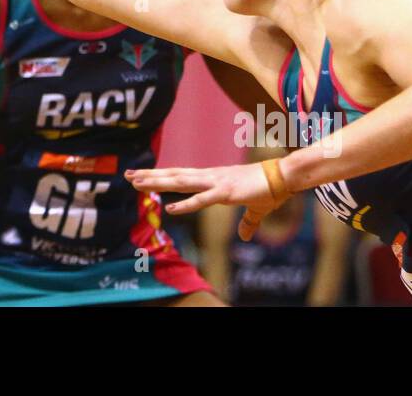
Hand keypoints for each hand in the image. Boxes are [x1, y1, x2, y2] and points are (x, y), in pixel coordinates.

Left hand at [127, 162, 286, 239]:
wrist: (284, 176)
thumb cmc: (268, 189)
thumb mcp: (254, 209)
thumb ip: (246, 222)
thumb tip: (244, 236)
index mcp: (212, 178)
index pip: (181, 176)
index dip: (161, 175)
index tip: (141, 175)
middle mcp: (209, 177)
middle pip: (174, 176)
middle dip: (151, 176)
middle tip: (128, 175)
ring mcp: (216, 183)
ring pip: (181, 183)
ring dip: (158, 183)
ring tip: (138, 183)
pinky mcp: (225, 193)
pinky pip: (202, 200)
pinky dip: (185, 205)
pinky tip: (170, 209)